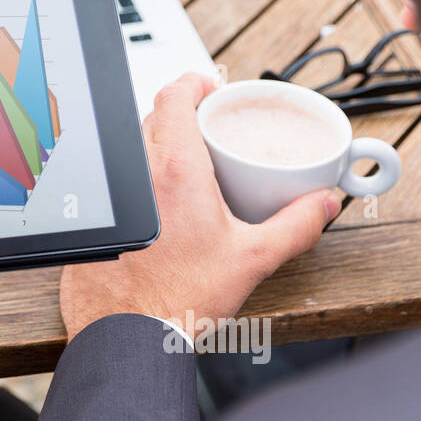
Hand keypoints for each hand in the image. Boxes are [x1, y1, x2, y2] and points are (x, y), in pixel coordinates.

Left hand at [59, 73, 339, 340]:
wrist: (127, 336)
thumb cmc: (181, 301)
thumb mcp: (253, 259)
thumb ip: (295, 226)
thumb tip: (323, 205)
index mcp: (174, 170)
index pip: (173, 96)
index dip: (192, 83)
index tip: (209, 88)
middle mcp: (135, 174)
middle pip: (151, 118)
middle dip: (180, 116)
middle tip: (206, 132)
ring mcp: (110, 195)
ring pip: (130, 148)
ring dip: (155, 147)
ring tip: (184, 168)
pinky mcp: (97, 217)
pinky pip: (113, 181)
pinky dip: (134, 181)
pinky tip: (154, 204)